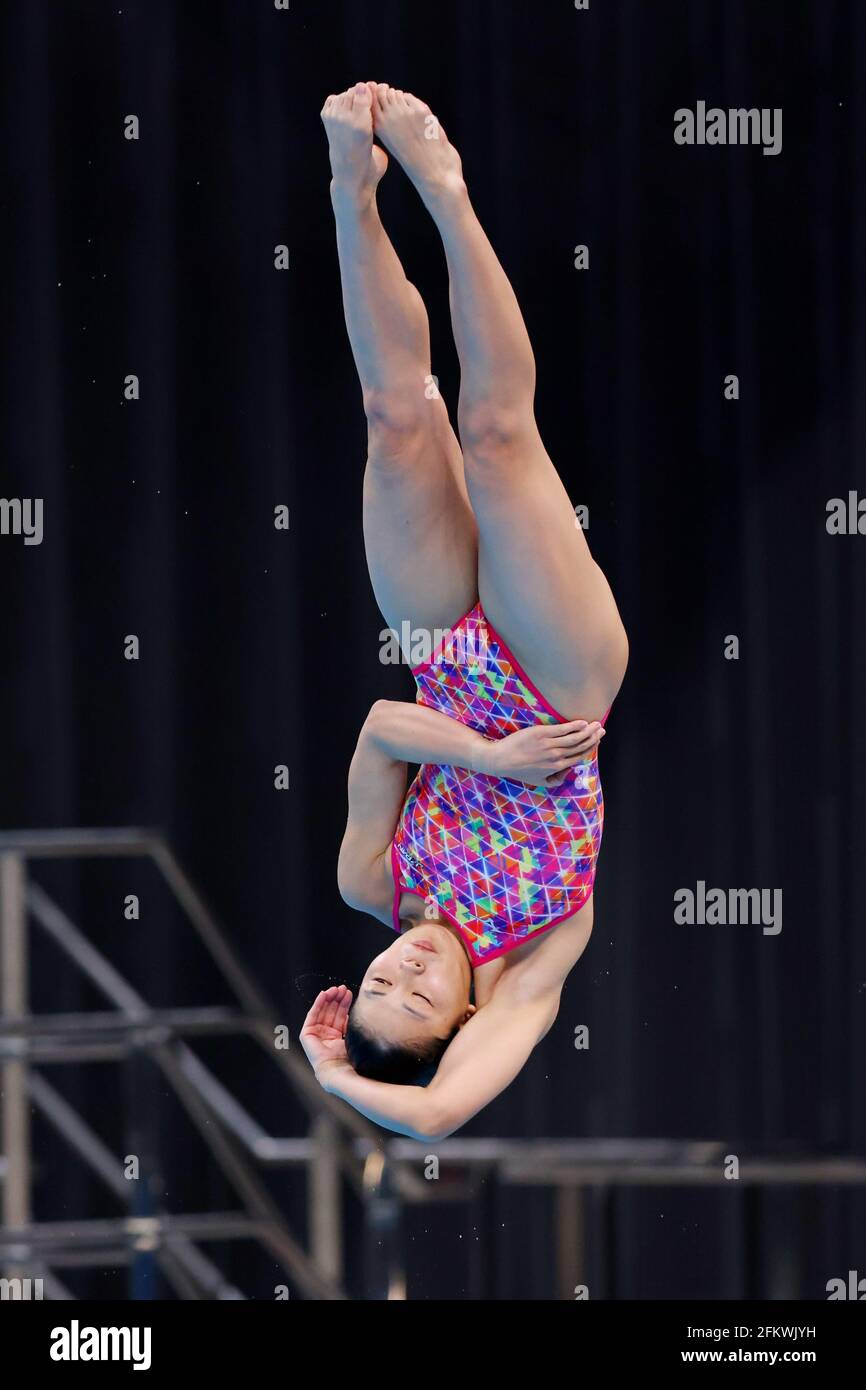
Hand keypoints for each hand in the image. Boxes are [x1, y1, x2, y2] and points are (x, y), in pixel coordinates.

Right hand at [299, 985, 353, 1083]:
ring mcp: (316, 1035)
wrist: (338, 1070)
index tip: (349, 993)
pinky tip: (324, 994)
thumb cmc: (349, 1059)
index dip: (344, 1004)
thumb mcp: (352, 1035)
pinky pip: (312, 1015)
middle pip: (331, 1012)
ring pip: (322, 1011)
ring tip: (336, 989)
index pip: (340, 1017)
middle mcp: (326, 1036)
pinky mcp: (306, 1034)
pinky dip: (318, 1003)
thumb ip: (351, 1022)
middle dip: (337, 999)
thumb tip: (361, 1008)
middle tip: (343, 988)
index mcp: (337, 1038)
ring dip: (329, 998)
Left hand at [482, 719, 604, 786]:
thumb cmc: (519, 770)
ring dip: (588, 730)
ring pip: (575, 737)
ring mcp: (549, 744)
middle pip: (580, 746)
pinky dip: (575, 725)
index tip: (597, 741)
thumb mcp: (539, 781)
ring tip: (596, 724)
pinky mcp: (542, 733)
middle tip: (601, 730)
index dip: (591, 748)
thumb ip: (554, 781)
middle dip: (593, 738)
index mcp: (557, 767)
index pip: (579, 756)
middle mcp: (556, 756)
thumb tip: (567, 774)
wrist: (501, 759)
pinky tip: (582, 722)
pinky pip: (563, 729)